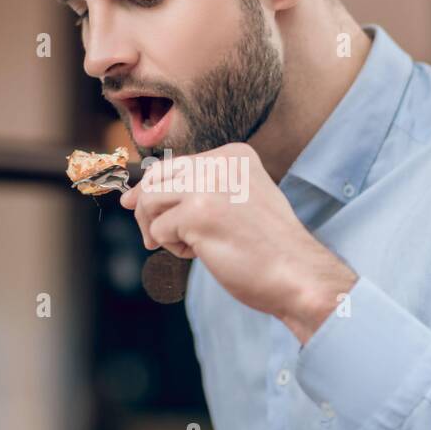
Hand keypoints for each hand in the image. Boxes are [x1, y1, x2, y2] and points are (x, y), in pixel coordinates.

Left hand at [119, 143, 356, 342]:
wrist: (297, 274)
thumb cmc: (267, 247)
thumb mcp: (238, 201)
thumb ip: (198, 190)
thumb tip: (133, 195)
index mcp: (234, 155)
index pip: (176, 164)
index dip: (152, 188)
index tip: (139, 209)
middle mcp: (220, 162)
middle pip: (157, 178)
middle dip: (146, 209)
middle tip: (151, 237)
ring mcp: (208, 186)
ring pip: (151, 199)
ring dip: (156, 228)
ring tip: (180, 247)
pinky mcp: (198, 214)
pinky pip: (159, 229)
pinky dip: (171, 247)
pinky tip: (198, 253)